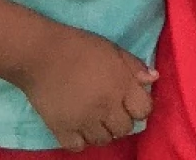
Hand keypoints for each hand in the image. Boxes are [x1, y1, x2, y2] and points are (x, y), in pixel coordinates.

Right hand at [18, 28, 155, 151]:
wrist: (42, 55)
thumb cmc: (81, 47)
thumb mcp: (114, 50)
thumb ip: (135, 66)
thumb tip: (153, 79)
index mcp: (121, 85)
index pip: (144, 110)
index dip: (141, 107)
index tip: (133, 101)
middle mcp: (105, 107)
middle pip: (125, 129)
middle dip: (123, 120)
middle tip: (114, 109)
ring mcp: (83, 121)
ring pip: (103, 140)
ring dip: (104, 131)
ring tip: (97, 118)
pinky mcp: (61, 130)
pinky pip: (78, 147)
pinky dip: (82, 140)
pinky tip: (80, 127)